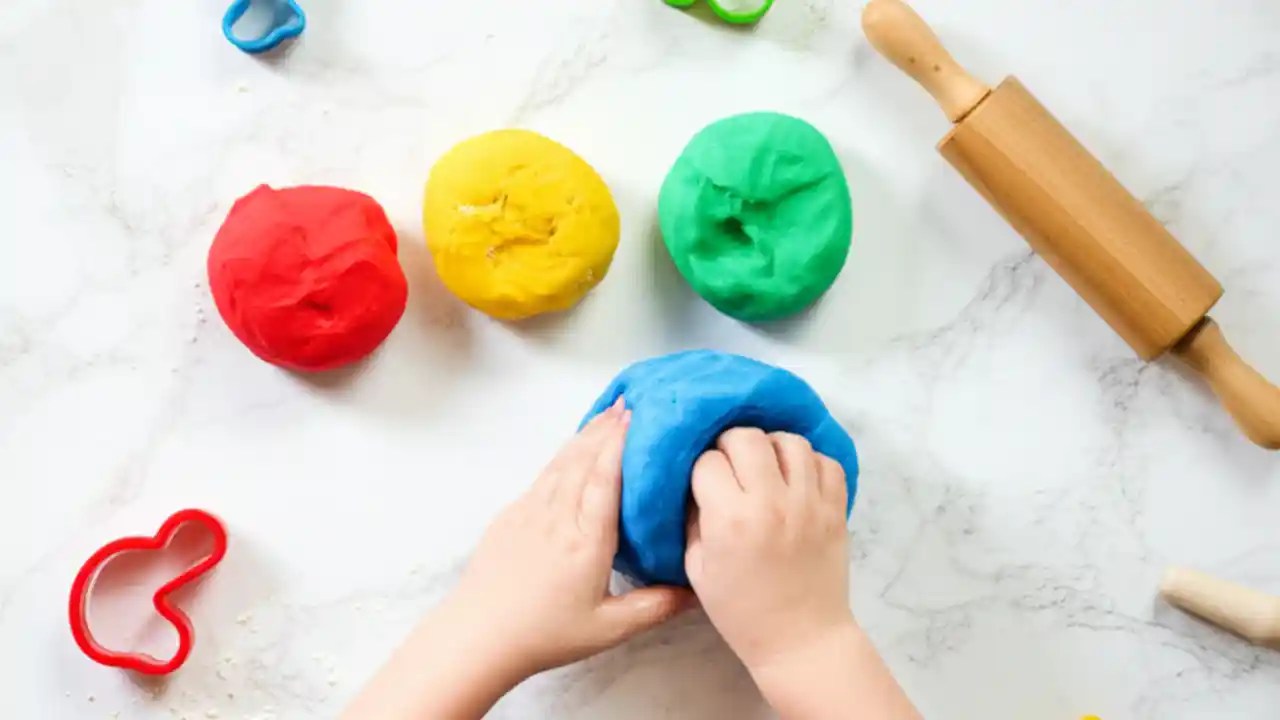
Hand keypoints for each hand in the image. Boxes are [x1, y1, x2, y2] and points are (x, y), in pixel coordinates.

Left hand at [343, 401, 691, 719]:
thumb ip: (655, 606)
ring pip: (562, 461)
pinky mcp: (512, 515)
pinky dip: (563, 454)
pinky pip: (543, 475)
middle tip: (633, 402)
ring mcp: (530, 511)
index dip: (622, 444)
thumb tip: (697, 592)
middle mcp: (557, 516)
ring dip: (586, 434)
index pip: (605, 478)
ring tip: (609, 412)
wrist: (478, 636)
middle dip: (609, 428)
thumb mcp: (608, 629)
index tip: (639, 417)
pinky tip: (573, 448)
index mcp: (585, 540)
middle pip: (584, 459)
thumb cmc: (543, 634)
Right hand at [685, 428, 852, 673]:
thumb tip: (695, 482)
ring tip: (765, 467)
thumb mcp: (697, 568)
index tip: (703, 483)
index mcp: (731, 520)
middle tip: (730, 466)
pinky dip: (808, 462)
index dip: (700, 469)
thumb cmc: (741, 610)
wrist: (801, 638)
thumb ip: (693, 519)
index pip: (707, 461)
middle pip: (746, 438)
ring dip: (771, 447)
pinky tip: (795, 479)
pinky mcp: (836, 509)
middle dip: (730, 446)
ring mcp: (809, 503)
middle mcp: (772, 503)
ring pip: (789, 441)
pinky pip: (827, 461)